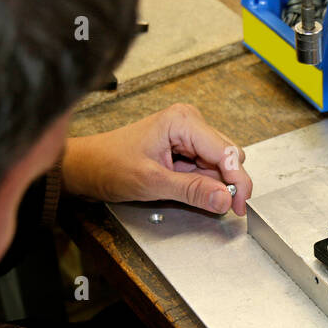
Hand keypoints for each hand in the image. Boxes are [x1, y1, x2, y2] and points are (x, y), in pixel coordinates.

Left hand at [60, 103, 252, 214]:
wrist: (89, 167)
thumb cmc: (109, 165)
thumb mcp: (152, 182)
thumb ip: (192, 191)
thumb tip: (224, 198)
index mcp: (183, 121)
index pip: (227, 152)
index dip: (238, 181)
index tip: (239, 205)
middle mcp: (189, 123)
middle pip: (229, 156)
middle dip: (227, 182)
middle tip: (219, 205)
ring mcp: (189, 135)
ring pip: (220, 164)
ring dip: (213, 183)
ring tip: (185, 191)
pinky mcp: (185, 147)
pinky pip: (207, 167)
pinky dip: (203, 182)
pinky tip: (185, 187)